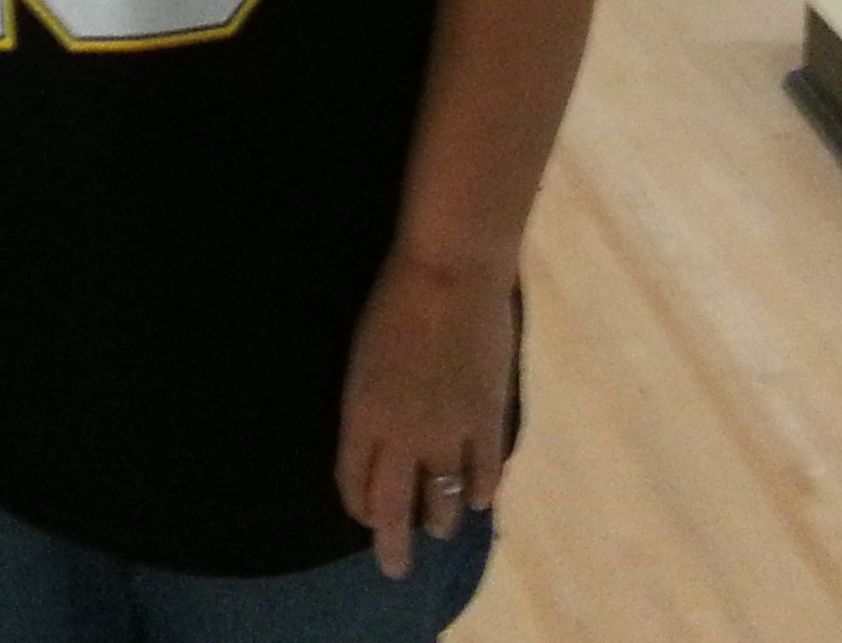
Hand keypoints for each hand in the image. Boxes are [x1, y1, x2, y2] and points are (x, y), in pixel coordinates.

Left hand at [335, 254, 514, 578]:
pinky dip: (482, 490)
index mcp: (363, 416)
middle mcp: (402, 435)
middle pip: (394, 507)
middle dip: (392, 542)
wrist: (449, 273)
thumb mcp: (362, 357)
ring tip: (439, 531)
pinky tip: (480, 500)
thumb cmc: (393, 300)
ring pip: (442, 498)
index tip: (363, 517)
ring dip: (439, 520)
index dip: (359, 506)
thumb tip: (376, 432)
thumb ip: (368, 403)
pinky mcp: (488, 418)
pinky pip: (484, 470)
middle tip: (395, 568)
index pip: (354, 481)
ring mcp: (449, 431)